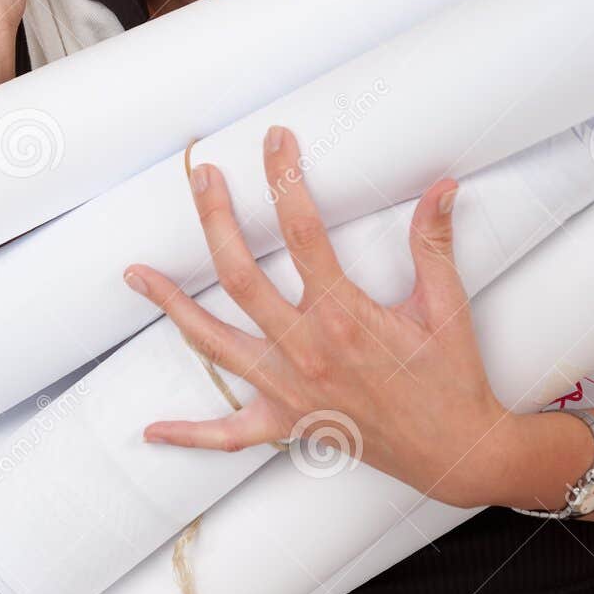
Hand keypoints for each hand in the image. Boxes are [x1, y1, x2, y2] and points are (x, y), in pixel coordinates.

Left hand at [122, 124, 523, 509]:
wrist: (457, 453)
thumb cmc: (452, 378)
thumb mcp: (446, 307)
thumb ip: (434, 245)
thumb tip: (443, 187)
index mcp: (344, 316)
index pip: (303, 231)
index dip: (285, 179)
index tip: (275, 140)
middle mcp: (306, 351)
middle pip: (241, 276)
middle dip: (216, 221)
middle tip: (202, 178)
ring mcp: (290, 390)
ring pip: (215, 343)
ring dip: (173, 307)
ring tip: (137, 274)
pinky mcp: (288, 422)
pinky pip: (228, 435)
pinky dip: (189, 434)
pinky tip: (153, 430)